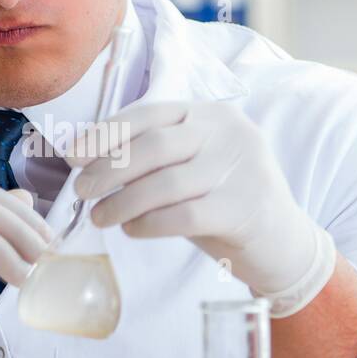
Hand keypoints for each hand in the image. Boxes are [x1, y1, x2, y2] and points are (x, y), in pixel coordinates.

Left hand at [71, 100, 336, 315]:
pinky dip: (149, 223)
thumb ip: (150, 157)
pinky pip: (183, 215)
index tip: (72, 156)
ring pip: (165, 183)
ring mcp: (240, 170)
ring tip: (100, 217)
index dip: (105, 133)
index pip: (149, 113)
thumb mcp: (192, 167)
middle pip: (154, 146)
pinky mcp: (244, 209)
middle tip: (81, 191)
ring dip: (122, 202)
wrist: (284, 244)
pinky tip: (133, 231)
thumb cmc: (224, 202)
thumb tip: (82, 158)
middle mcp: (229, 134)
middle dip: (108, 168)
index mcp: (212, 114)